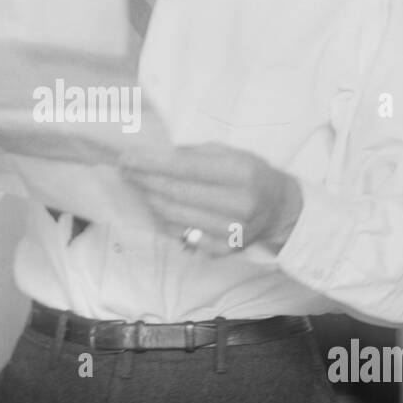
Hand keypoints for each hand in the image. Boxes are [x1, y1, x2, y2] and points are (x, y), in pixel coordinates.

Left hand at [120, 143, 301, 254]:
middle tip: (124, 168)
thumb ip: (195, 154)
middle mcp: (238, 205)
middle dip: (143, 179)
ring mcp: (230, 232)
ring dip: (149, 197)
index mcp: (242, 174)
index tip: (127, 157)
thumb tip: (152, 157)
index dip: (151, 163)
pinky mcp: (221, 250)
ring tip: (137, 183)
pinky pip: (179, 233)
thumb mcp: (231, 153)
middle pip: (175, 192)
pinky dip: (162, 218)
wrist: (278, 209)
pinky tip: (156, 204)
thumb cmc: (249, 174)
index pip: (185, 168)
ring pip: (172, 215)